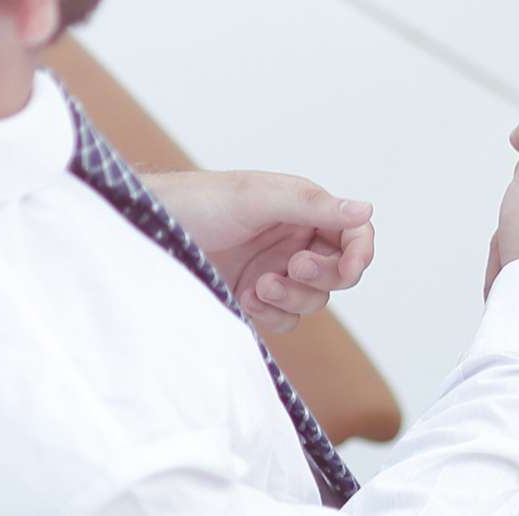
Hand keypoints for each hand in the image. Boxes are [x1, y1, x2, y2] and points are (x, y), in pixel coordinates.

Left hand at [145, 170, 374, 334]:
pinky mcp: (257, 298)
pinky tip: (245, 297)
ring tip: (257, 285)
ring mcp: (278, 270)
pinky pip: (286, 319)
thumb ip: (314, 206)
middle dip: (319, 275)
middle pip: (339, 272)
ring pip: (314, 299)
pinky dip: (273, 313)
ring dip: (291, 296)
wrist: (152, 232)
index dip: (360, 252)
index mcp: (306, 209)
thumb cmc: (203, 202)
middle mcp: (297, 239)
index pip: (353, 232)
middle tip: (291, 267)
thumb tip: (365, 209)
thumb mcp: (260, 198)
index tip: (349, 269)